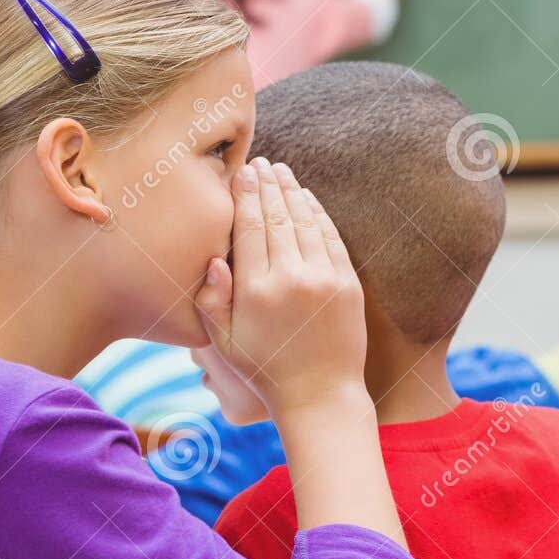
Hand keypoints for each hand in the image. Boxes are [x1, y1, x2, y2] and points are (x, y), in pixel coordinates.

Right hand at [195, 158, 368, 416]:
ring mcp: (323, 279)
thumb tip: (215, 258)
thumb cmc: (264, 370)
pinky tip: (307, 199)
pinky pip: (330, 237)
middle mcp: (290, 278)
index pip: (248, 227)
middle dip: (267, 186)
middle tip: (260, 163)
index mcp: (255, 290)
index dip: (245, 196)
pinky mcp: (347, 284)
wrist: (320, 395)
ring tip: (282, 172)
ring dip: (292, 192)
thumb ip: (211, 300)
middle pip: (277, 217)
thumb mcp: (223, 343)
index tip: (242, 173)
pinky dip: (318, 214)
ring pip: (305, 221)